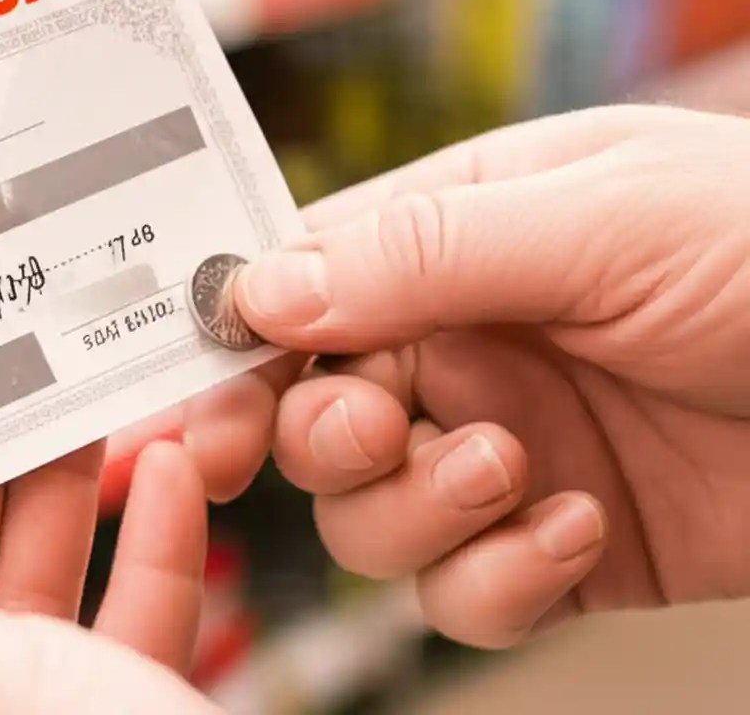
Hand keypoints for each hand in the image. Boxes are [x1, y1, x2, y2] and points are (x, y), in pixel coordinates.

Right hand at [234, 105, 749, 648]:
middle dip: (324, 439)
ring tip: (510, 473)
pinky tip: (572, 531)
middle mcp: (458, 348)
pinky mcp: (548, 546)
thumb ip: (423, 252)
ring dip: (418, 512)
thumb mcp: (604, 218)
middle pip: (309, 417)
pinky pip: (460, 593)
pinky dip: (497, 582)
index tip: (207, 409)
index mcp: (451, 241)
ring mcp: (498, 450)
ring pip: (368, 517)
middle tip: (384, 431)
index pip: (295, 290)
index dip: (235, 350)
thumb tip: (269, 290)